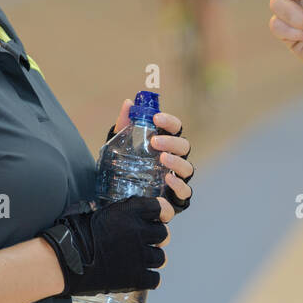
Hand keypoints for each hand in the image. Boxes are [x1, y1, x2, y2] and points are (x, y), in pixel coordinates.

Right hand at [40, 197, 167, 295]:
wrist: (65, 260)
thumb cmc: (76, 234)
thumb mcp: (100, 212)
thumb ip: (121, 213)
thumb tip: (131, 213)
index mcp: (130, 212)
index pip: (161, 208)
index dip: (163, 213)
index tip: (161, 218)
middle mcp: (139, 232)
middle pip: (164, 234)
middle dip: (157, 239)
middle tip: (146, 243)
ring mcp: (139, 255)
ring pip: (161, 258)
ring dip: (152, 259)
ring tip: (140, 261)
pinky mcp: (136, 277)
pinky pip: (155, 279)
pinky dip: (148, 278)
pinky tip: (138, 276)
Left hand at [107, 101, 193, 215]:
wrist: (115, 198)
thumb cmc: (124, 167)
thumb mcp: (119, 145)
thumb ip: (124, 124)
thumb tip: (128, 103)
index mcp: (165, 145)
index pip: (175, 129)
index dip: (169, 122)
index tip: (156, 118)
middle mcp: (175, 160)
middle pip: (184, 147)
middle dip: (171, 142)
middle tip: (154, 141)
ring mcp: (177, 180)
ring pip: (188, 169)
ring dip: (177, 161)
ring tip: (162, 158)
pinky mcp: (175, 199)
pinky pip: (184, 192)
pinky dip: (179, 185)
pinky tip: (168, 179)